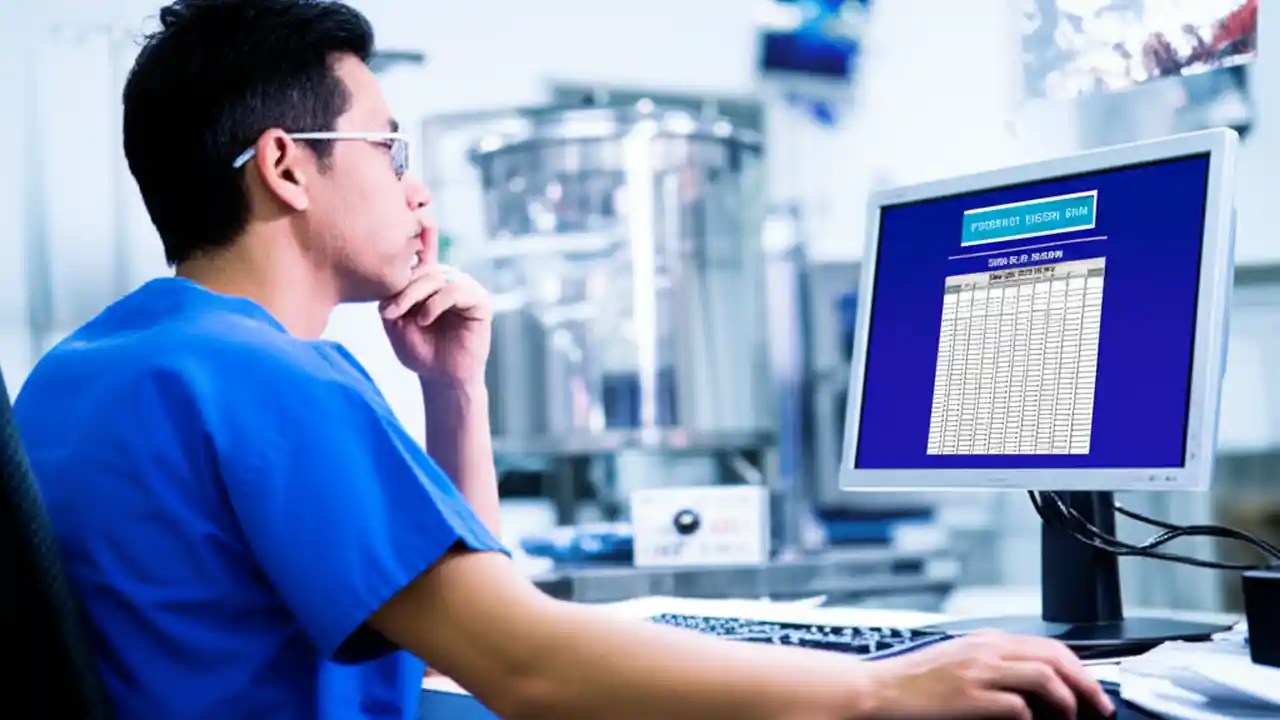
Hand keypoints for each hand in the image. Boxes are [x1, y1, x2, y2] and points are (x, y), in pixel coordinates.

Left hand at [380, 250, 491, 385]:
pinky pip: (456, 291)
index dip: (395, 281)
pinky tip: (424, 320)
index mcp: (431, 280)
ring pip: (438, 277)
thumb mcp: (396, 322)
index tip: (381, 308)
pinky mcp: (480, 301)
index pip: (413, 266)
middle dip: (403, 290)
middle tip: (388, 312)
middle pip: (424, 269)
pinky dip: (435, 303)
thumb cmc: (421, 351)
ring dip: (415, 294)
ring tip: (402, 316)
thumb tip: (388, 278)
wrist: (443, 378)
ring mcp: (467, 288)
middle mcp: (451, 280)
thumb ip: (391, 298)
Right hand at [863, 631, 1114, 718]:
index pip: (1049, 646)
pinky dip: (1031, 717)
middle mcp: (987, 650)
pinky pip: (1016, 705)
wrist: (881, 689)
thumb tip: (1036, 680)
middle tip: (1098, 708)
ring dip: (1066, 701)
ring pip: (1044, 676)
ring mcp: (978, 671)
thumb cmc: (916, 681)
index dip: (1079, 669)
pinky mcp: (969, 696)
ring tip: (1070, 719)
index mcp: (987, 640)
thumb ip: (994, 662)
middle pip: (1055, 657)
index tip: (1092, 691)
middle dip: (1086, 684)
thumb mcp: (960, 660)